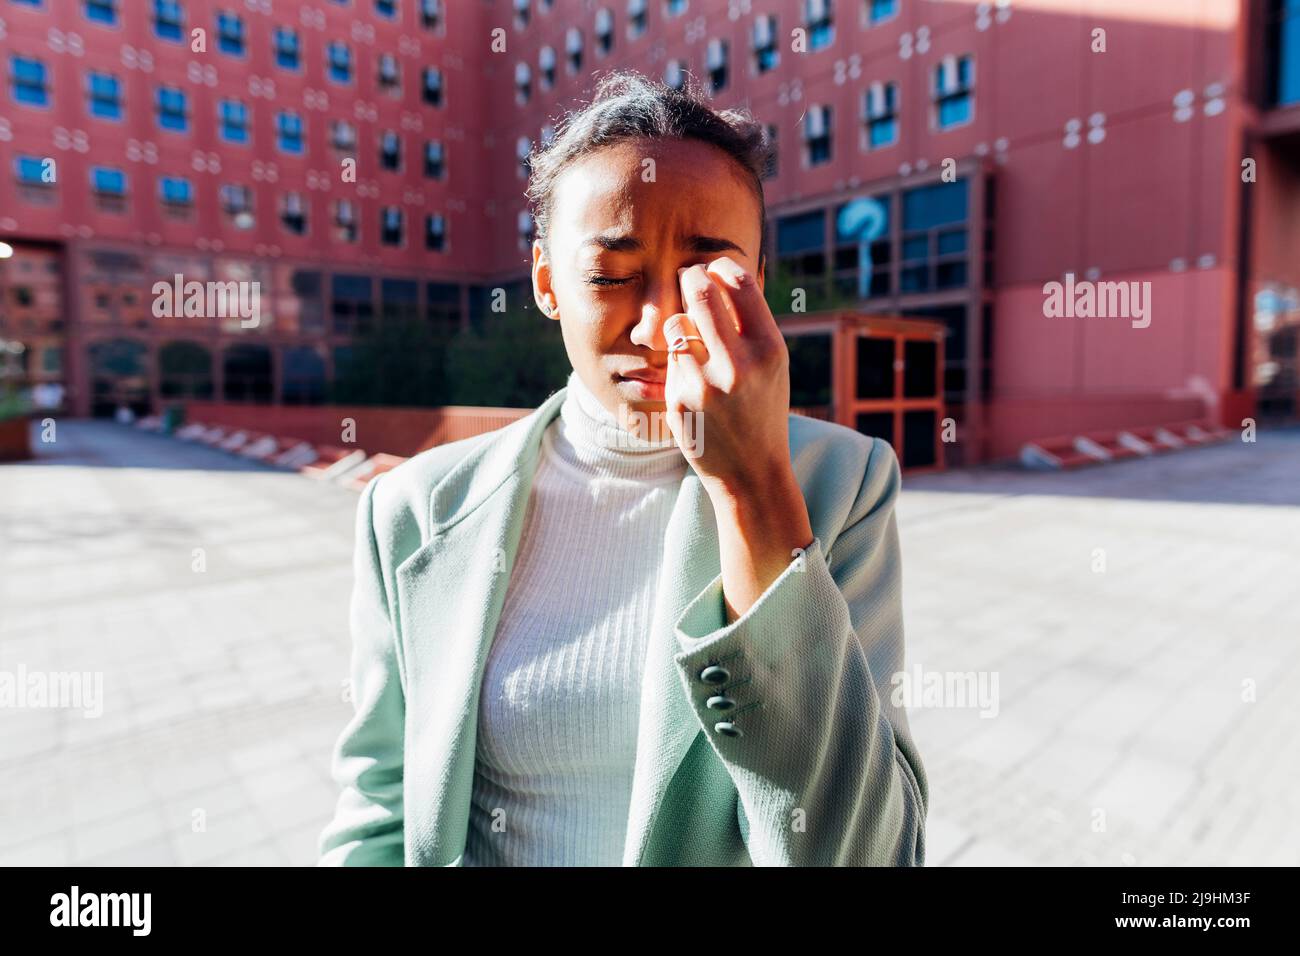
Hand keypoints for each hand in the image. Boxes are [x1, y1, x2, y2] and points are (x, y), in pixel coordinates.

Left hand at [663, 257, 791, 498]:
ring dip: (681, 321)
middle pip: (700, 291)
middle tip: (688, 280)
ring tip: (693, 337)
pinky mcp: (679, 399)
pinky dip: (678, 358)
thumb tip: (718, 273)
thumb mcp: (772, 364)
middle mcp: (739, 364)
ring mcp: (705, 383)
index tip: (712, 270)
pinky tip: (691, 376)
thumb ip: (750, 323)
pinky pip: (670, 358)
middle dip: (690, 278)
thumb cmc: (762, 408)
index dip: (719, 267)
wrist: (751, 470)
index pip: (738, 282)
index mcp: (769, 349)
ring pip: (677, 323)